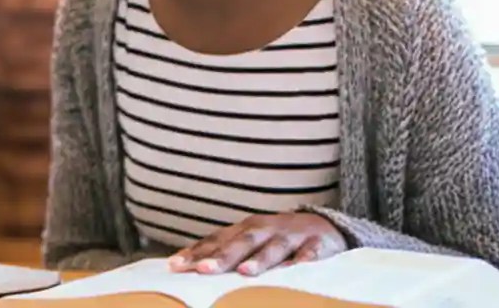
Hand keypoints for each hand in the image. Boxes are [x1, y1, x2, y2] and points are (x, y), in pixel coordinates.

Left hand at [168, 212, 346, 275]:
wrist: (324, 225)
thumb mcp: (249, 240)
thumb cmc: (276, 237)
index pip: (217, 241)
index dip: (196, 253)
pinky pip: (311, 253)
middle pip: (242, 242)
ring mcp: (291, 236)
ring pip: (274, 248)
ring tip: (244, 272)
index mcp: (246, 228)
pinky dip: (304, 260)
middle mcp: (265, 229)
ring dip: (259, 259)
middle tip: (203, 270)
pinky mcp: (317, 244)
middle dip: (222, 257)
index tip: (174, 267)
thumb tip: (185, 266)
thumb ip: (221, 250)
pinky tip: (297, 269)